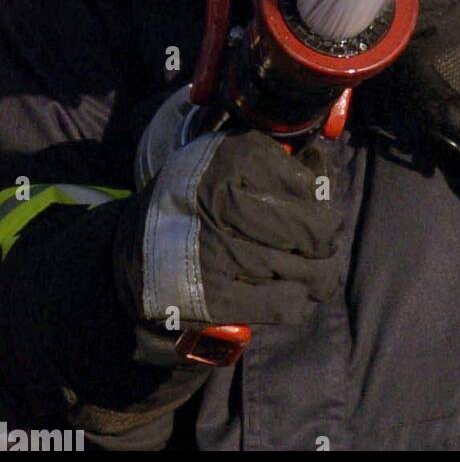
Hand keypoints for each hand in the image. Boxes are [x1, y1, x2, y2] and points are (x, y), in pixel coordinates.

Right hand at [115, 127, 342, 329]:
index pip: (307, 184)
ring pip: (301, 269)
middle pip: (310, 229)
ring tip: (317, 277)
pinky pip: (282, 303)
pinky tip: (293, 297)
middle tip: (323, 247)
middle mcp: (223, 200)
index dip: (320, 200)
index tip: (316, 208)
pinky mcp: (213, 297)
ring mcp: (217, 250)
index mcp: (232, 158)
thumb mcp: (225, 162)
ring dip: (317, 277)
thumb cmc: (195, 202)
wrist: (134, 251)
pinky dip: (295, 302)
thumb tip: (323, 169)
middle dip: (324, 242)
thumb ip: (275, 162)